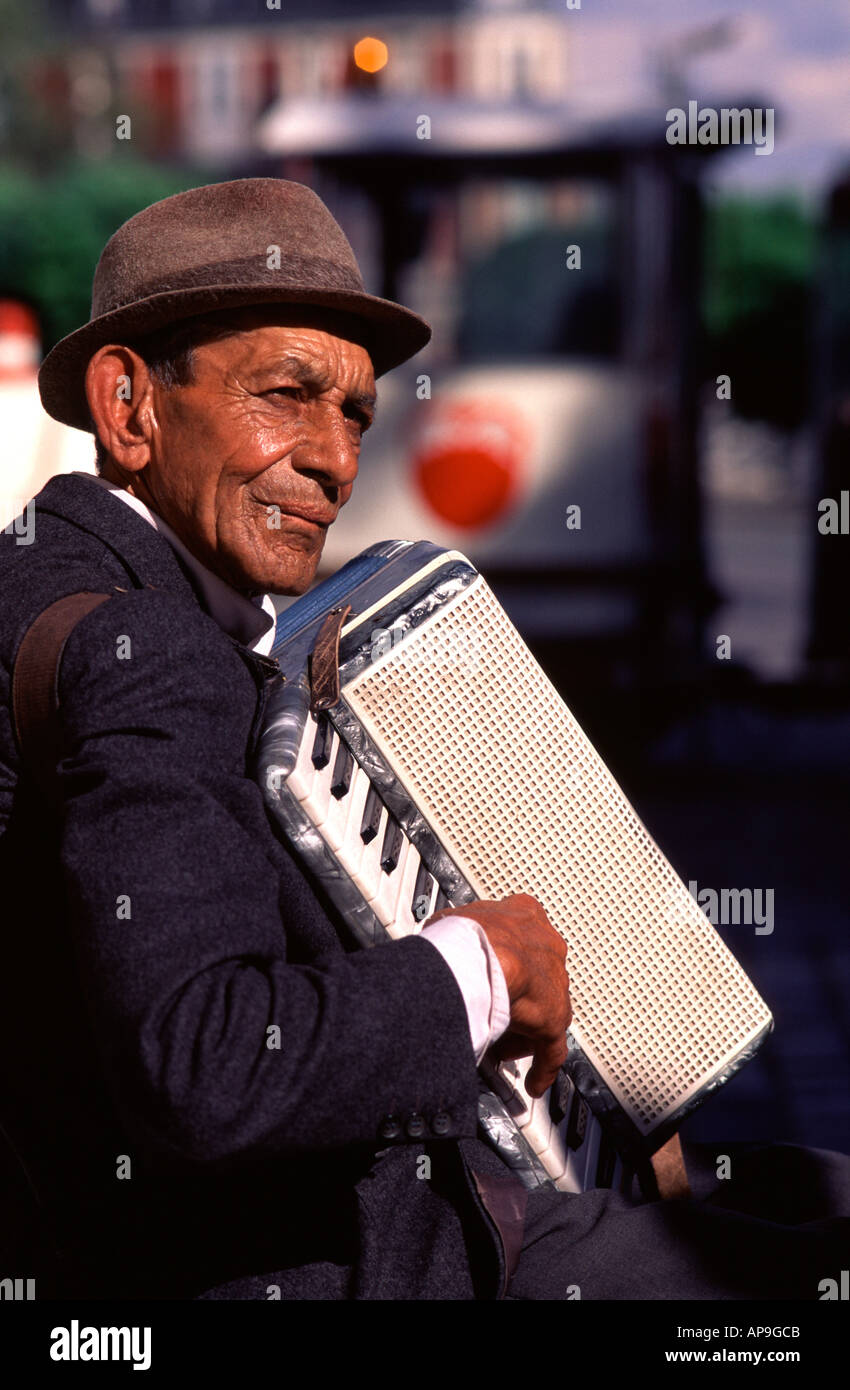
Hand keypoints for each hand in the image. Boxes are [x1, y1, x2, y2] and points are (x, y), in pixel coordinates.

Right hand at [426, 892, 570, 1097]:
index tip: (491, 975)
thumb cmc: (464, 936)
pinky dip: (543, 1066)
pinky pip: (552, 1049)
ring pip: (542, 1013)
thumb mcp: (451, 921)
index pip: (521, 939)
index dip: (504, 961)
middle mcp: (545, 946)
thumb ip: (451, 931)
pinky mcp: (554, 1018)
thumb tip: (432, 936)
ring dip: (522, 1033)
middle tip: (493, 1015)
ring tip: (499, 1047)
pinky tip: (534, 1080)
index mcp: (524, 915)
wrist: (480, 955)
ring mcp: (553, 984)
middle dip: (514, 998)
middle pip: (535, 978)